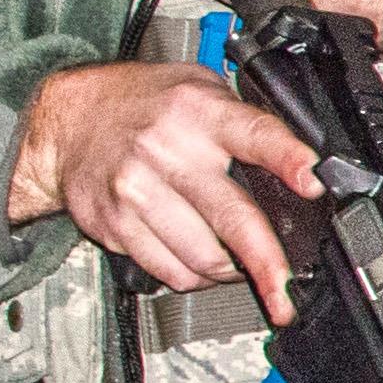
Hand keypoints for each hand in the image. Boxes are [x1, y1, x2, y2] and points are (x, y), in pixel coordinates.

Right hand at [5, 62, 317, 323]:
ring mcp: (137, 190)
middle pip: (232, 218)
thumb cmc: (146, 105)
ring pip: (203, 257)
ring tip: (238, 263)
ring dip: (231, 272)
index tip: (314, 182)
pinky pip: (170, 270)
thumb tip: (309, 171)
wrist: (68, 120)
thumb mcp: (202, 89)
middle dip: (268, 264)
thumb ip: (249, 124)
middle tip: (287, 293)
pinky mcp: (115, 224)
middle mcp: (167, 150)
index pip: (253, 135)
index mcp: (200, 112)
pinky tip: (200, 261)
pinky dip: (194, 276)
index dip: (287, 159)